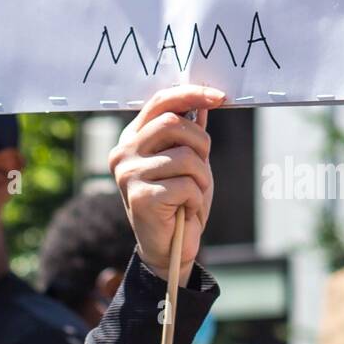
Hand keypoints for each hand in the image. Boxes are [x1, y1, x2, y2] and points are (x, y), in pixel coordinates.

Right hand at [109, 84, 225, 280]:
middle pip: (174, 124)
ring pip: (185, 157)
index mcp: (132, 138)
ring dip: (201, 178)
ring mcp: (128, 175)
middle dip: (201, 145)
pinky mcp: (140, 197)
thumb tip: (203, 102)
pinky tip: (184, 210)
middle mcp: (123, 153)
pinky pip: (186, 185)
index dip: (191, 94)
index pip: (160, 102)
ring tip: (192, 194)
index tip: (220, 97)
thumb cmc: (179, 203)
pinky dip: (196, 198)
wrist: (171, 249)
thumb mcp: (189, 162)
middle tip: (201, 169)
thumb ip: (190, 133)